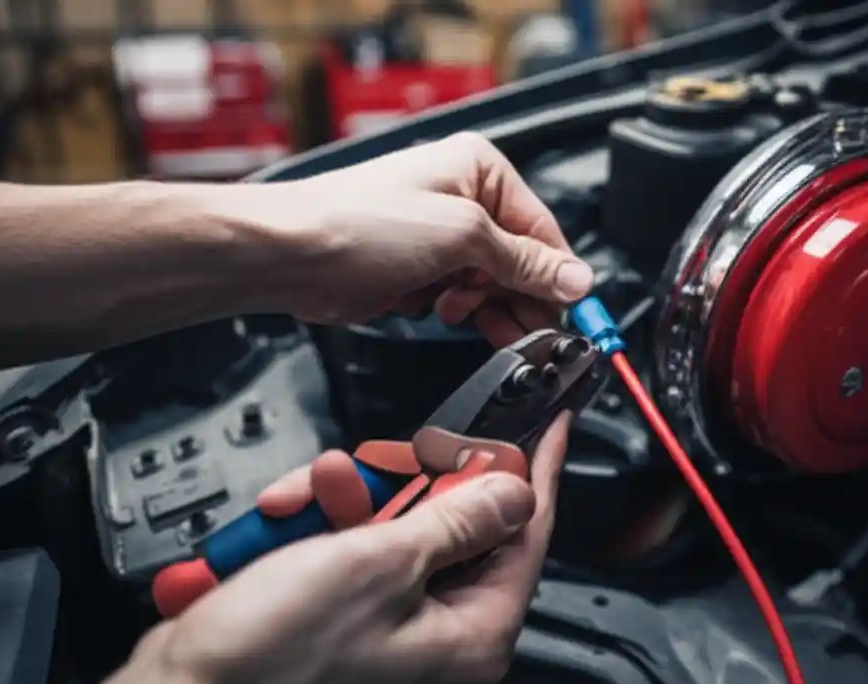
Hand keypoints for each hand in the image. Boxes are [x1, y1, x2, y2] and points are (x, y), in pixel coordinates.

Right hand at [71, 415, 570, 683]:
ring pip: (397, 524)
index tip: (544, 422)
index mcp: (472, 635)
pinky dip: (322, 521)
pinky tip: (288, 514)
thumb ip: (457, 517)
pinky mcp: (343, 613)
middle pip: (458, 522)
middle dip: (414, 478)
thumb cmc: (273, 655)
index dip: (532, 469)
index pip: (526, 533)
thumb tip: (512, 488)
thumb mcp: (381, 561)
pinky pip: (353, 544)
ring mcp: (390, 624)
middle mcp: (440, 636)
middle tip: (398, 454)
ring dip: (353, 494)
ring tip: (313, 489)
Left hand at [247, 132, 592, 343]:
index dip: (557, 274)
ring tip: (482, 321)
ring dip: (488, 307)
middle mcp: (462, 197)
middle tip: (531, 331)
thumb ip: (524, 262)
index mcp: (479, 169)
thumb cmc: (360, 223)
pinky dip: (458, 312)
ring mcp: (438, 236)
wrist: (290, 255)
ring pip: (491, 284)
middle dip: (521, 296)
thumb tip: (577, 279)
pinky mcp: (417, 271)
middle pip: (520, 260)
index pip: (542, 228)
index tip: (570, 313)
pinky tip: (444, 314)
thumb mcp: (462, 237)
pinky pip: (459, 298)